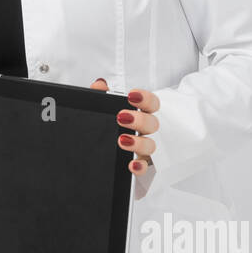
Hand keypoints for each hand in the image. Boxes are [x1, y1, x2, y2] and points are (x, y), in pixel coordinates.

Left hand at [91, 78, 160, 199]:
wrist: (105, 157)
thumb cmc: (113, 127)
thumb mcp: (105, 110)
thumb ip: (101, 97)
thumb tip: (99, 84)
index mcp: (140, 114)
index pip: (150, 103)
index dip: (145, 98)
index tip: (132, 96)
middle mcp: (146, 132)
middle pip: (152, 124)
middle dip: (139, 119)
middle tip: (122, 117)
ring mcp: (145, 149)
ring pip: (150, 146)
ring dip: (138, 142)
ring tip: (122, 140)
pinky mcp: (141, 166)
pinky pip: (145, 168)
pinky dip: (140, 167)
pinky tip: (131, 165)